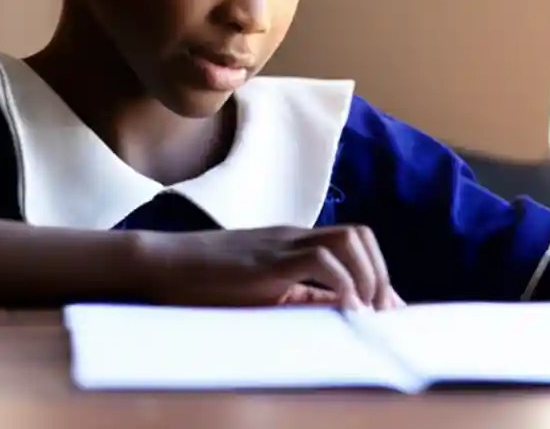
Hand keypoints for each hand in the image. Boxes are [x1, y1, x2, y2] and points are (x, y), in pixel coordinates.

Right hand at [133, 225, 405, 310]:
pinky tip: (342, 309)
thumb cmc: (204, 283)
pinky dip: (341, 283)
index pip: (353, 247)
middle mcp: (295, 237)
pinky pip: (321, 260)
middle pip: (360, 235)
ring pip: (350, 238)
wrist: (162, 264)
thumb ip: (298, 298)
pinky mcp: (268, 260)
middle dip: (380, 274)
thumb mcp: (261, 294)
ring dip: (367, 275)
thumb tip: (340, 314)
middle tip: (380, 314)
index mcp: (295, 244)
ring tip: (364, 310)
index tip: (387, 312)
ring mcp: (282, 244)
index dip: (378, 278)